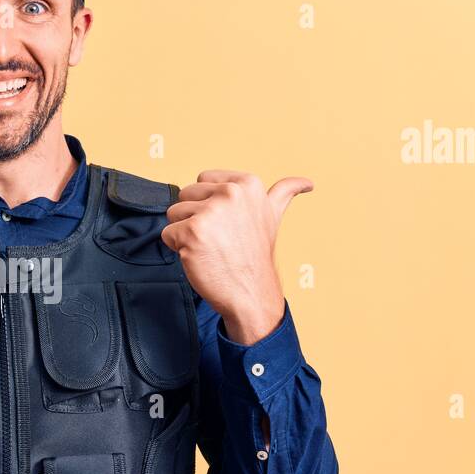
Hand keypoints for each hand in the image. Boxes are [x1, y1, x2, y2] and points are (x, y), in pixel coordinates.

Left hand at [161, 169, 313, 344]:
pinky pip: (167, 234)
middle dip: (195, 217)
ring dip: (185, 234)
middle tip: (218, 239)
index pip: (202, 180)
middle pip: (185, 195)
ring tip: (210, 248)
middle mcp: (230, 193)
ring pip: (174, 214)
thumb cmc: (256, 255)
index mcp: (247, 183)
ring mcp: (210, 212)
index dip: (208, 203)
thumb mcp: (273, 216)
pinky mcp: (192, 232)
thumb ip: (284, 193)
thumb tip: (308, 183)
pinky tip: (200, 258)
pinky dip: (177, 249)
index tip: (227, 224)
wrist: (251, 294)